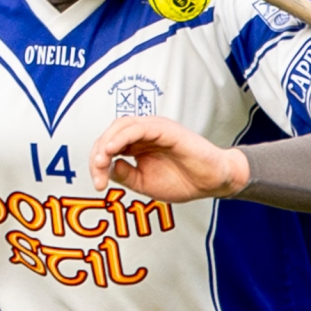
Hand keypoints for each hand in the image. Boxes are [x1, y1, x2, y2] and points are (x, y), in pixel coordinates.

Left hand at [90, 115, 249, 201]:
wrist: (212, 182)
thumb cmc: (184, 181)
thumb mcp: (145, 184)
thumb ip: (126, 175)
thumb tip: (108, 167)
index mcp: (138, 145)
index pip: (109, 145)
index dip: (98, 163)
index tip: (99, 185)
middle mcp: (144, 134)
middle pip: (111, 133)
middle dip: (98, 154)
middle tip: (97, 175)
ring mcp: (155, 129)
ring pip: (122, 125)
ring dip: (106, 143)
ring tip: (100, 162)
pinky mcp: (166, 129)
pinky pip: (139, 128)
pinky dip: (122, 137)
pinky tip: (112, 150)